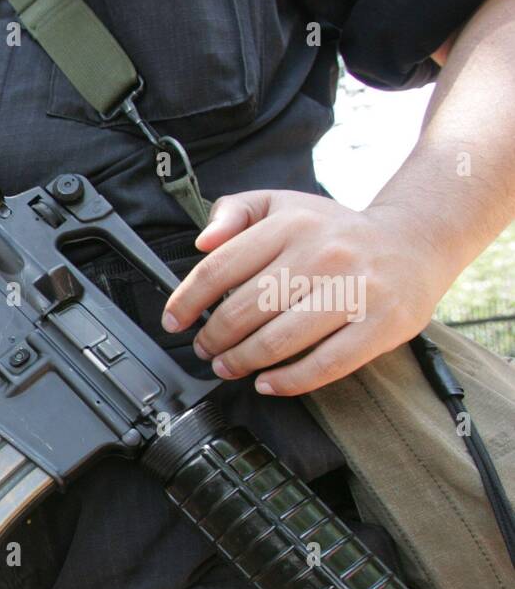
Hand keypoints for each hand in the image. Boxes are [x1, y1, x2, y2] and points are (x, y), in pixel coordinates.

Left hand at [161, 191, 449, 396]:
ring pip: (277, 341)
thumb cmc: (334, 232)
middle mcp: (322, 255)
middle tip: (206, 350)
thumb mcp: (283, 205)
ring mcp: (353, 291)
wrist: (415, 243)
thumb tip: (203, 241)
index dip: (188, 301)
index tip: (174, 322)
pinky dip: (287, 381)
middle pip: (243, 311)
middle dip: (213, 339)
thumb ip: (235, 212)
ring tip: (229, 367)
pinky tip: (266, 383)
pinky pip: (323, 365)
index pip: (220, 268)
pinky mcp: (379, 326)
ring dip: (241, 362)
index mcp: (291, 225)